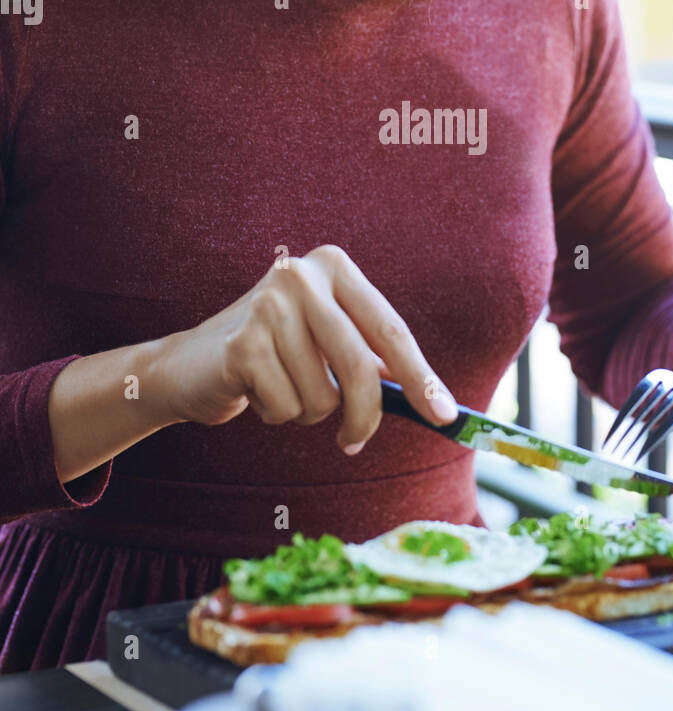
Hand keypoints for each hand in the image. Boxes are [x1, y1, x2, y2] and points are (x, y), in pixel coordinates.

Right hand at [153, 245, 457, 450]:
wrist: (188, 364)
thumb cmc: (274, 356)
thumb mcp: (328, 343)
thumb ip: (374, 360)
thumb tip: (436, 402)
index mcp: (333, 267)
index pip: (391, 329)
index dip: (422, 377)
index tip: (446, 416)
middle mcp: (303, 276)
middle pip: (361, 366)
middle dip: (365, 415)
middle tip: (355, 443)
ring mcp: (269, 306)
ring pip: (323, 396)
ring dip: (307, 411)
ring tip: (281, 389)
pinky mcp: (242, 344)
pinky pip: (287, 408)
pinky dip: (276, 414)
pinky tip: (255, 390)